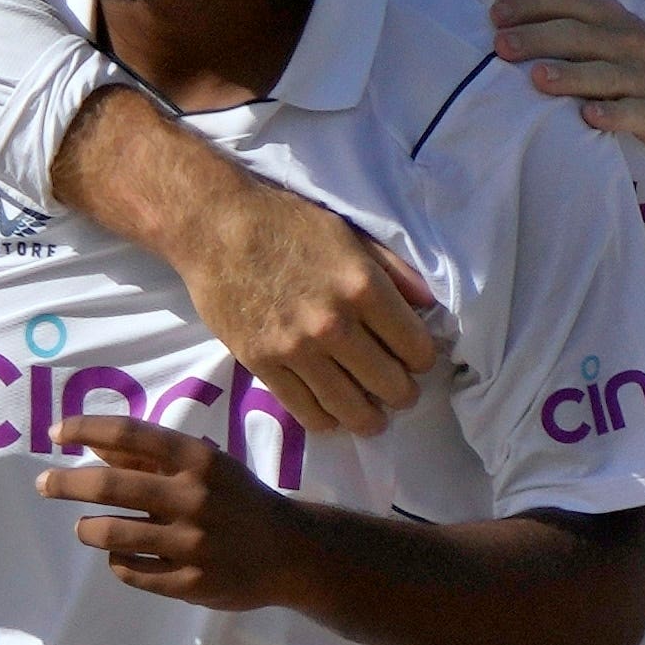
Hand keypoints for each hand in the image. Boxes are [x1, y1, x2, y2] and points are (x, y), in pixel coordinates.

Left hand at [38, 412, 308, 609]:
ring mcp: (192, 544)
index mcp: (198, 460)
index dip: (86, 429)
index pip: (130, 434)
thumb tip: (94, 446)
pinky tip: (121, 555)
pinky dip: (117, 561)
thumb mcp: (205, 466)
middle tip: (44, 484)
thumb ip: (153, 457)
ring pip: (111, 534)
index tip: (56, 432)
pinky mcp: (191, 583)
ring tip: (86, 528)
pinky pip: (132, 571)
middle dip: (65, 483)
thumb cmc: (237, 499)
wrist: (292, 552)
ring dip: (88, 529)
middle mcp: (193, 498)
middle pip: (108, 485)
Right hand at [158, 170, 442, 432]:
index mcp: (364, 287)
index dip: (422, 357)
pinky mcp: (263, 365)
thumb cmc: (285, 223)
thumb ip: (393, 271)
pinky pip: (305, 411)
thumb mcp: (349, 234)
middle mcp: (335, 324)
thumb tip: (428, 305)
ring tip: (372, 418)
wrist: (216, 227)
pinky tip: (333, 416)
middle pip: (390, 385)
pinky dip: (326, 421)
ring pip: (351, 408)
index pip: (416, 347)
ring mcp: (297, 349)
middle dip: (402, 392)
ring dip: (370, 419)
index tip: (414, 358)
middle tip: (398, 391)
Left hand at [485, 0, 644, 244]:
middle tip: (500, 47)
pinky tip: (589, 118)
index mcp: (611, 20)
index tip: (494, 15)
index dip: (530, 4)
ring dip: (571, 76)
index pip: (566, 1)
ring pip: (604, 74)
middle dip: (539, 38)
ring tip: (538, 80)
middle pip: (578, 35)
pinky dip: (613, 115)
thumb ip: (549, 6)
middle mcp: (629, 43)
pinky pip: (634, 113)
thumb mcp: (606, 31)